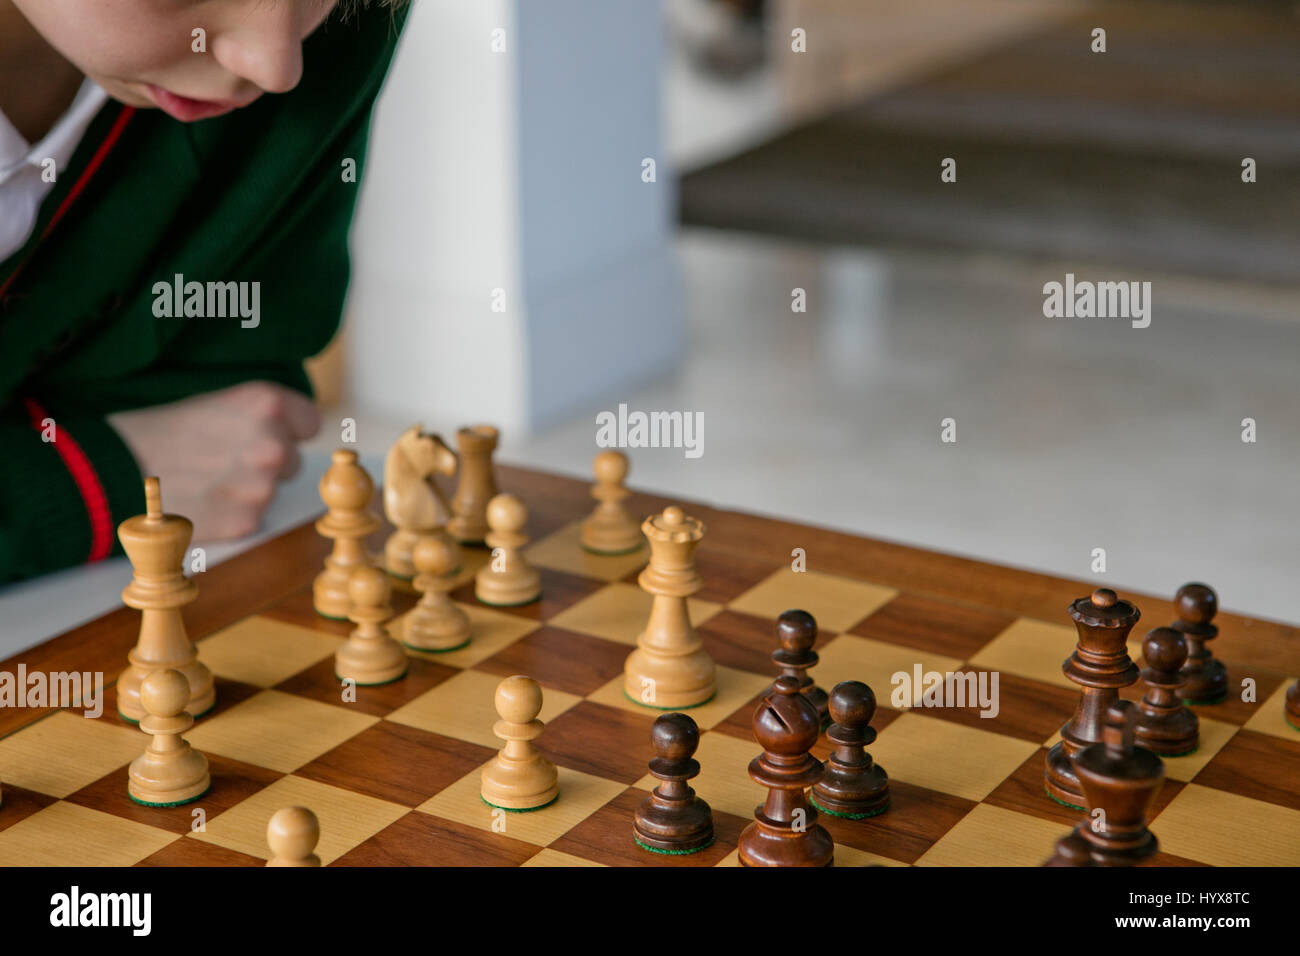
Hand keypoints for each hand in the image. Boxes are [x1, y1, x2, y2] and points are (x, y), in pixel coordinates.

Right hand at [108, 382, 320, 540]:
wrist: (113, 472)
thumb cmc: (159, 432)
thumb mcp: (215, 403)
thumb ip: (261, 417)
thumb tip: (294, 435)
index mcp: (266, 404)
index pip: (309, 423)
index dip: (288, 430)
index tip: (266, 433)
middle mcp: (273, 445)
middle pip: (292, 460)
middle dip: (265, 462)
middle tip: (219, 458)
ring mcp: (262, 487)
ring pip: (271, 491)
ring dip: (246, 489)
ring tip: (203, 478)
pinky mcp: (247, 522)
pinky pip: (252, 517)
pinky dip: (231, 514)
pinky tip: (200, 501)